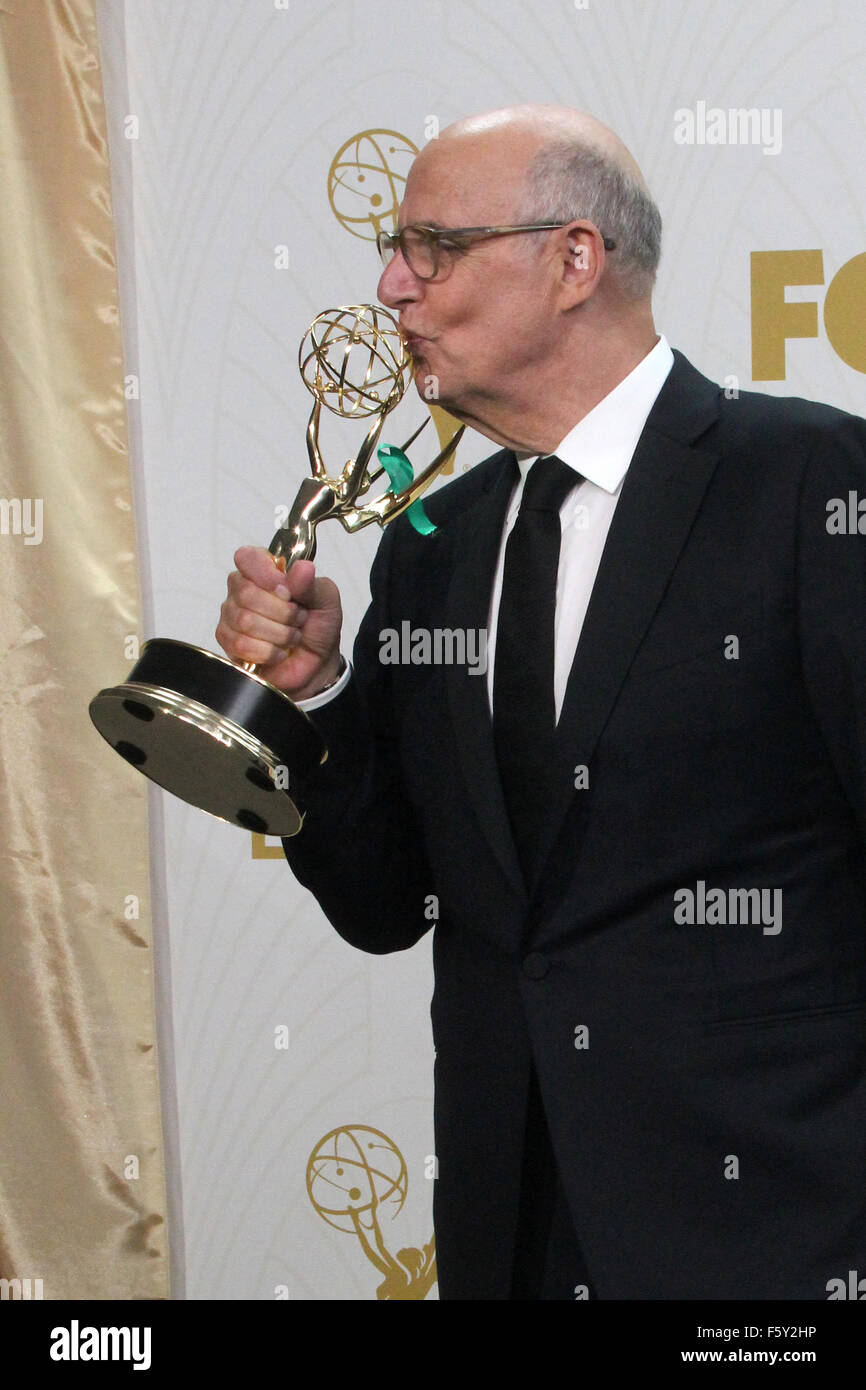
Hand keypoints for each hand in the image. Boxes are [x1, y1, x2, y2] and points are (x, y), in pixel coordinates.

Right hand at [216, 547, 343, 698]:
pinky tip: (278, 651)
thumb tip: (302, 567)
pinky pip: (240, 644)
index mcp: (264, 570)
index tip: (288, 592)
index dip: (266, 574)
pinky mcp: (228, 641)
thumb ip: (312, 584)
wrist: (316, 664)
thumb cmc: (318, 628)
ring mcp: (232, 615)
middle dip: (282, 612)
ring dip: (279, 634)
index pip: (247, 558)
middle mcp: (242, 589)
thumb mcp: (326, 601)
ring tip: (291, 636)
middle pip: (247, 593)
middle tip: (298, 619)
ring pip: (245, 621)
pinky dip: (268, 651)